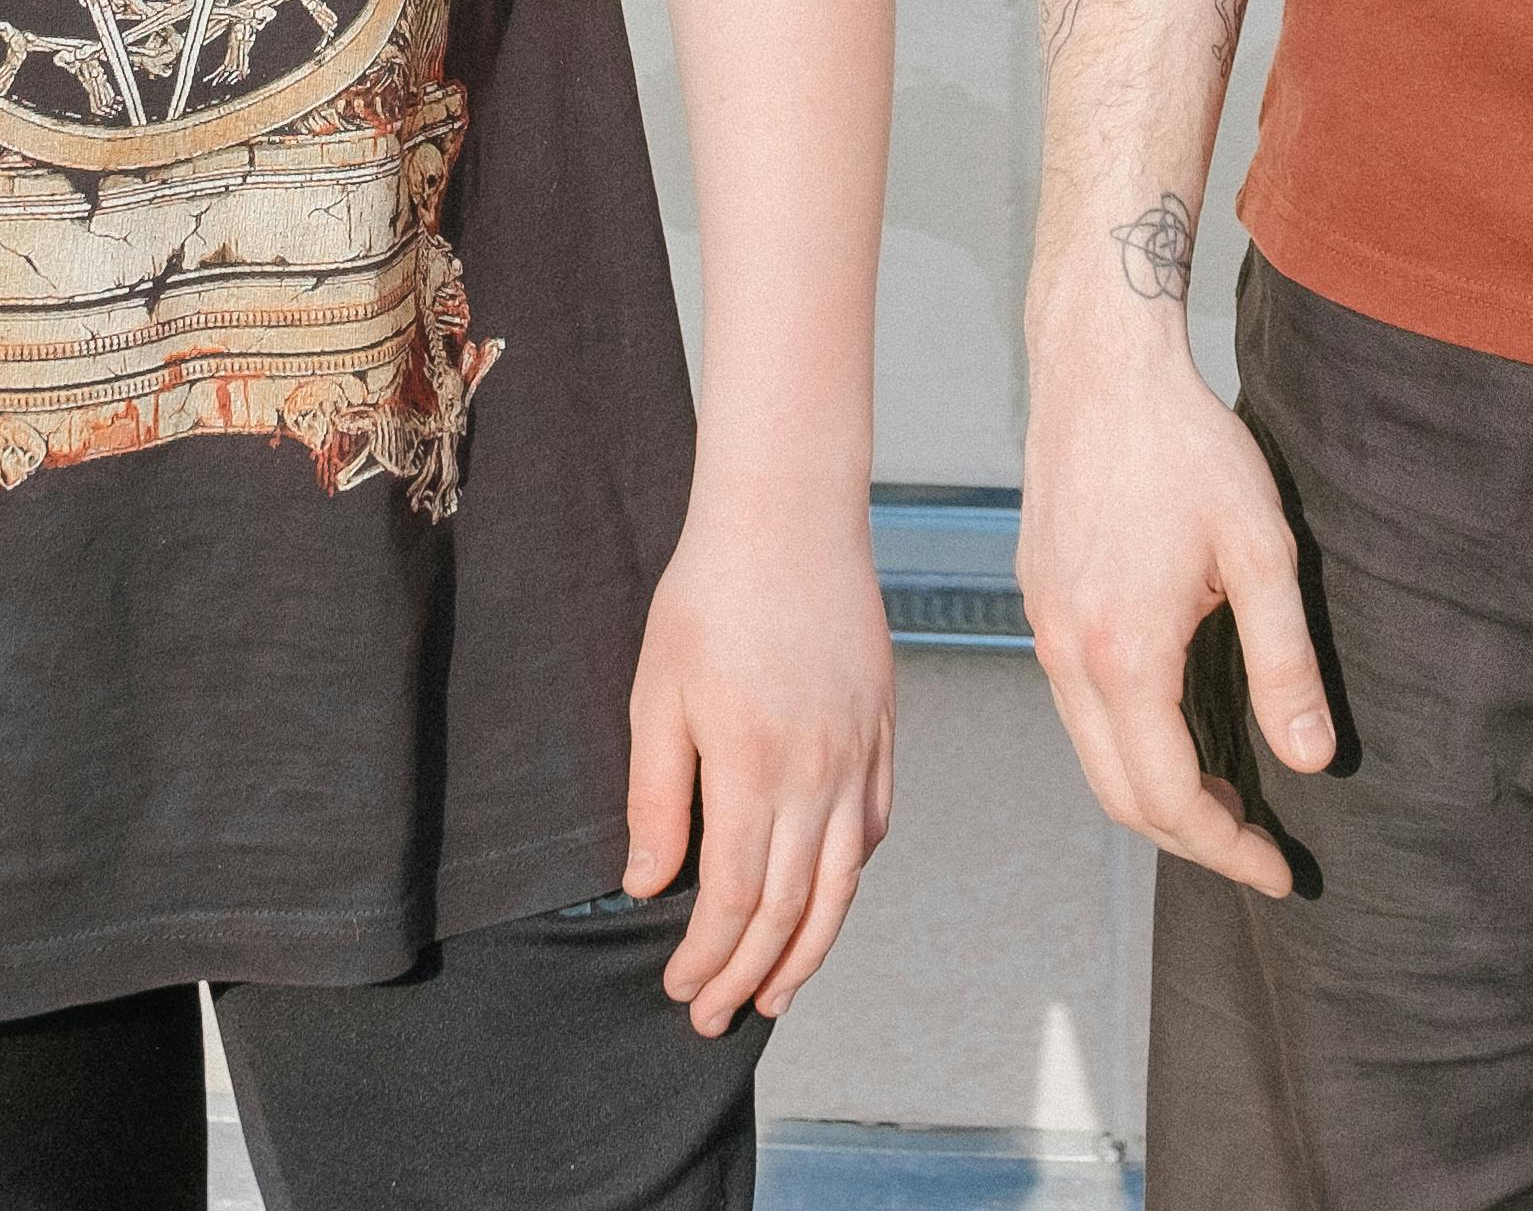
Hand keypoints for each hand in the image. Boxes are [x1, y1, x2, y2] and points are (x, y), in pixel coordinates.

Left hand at [624, 475, 897, 1033]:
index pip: (736, 898)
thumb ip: (656, 796)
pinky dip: (847, 878)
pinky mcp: (880, 732)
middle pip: (791, 908)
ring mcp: (858, 755)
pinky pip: (872, 827)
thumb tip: (651, 885)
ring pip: (842, 883)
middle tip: (715, 1016)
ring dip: (809, 949)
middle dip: (751, 973)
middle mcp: (818, 776)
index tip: (679, 988)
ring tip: (776, 992)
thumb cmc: (709, 596)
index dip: (708, 955)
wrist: (789, 516)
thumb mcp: (656, 693)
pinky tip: (823, 899)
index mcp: (754, 769)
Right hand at [1018, 326, 1326, 899]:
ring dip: (1157, 792)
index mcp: (1123, 654)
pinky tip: (1177, 724)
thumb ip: (1285, 664)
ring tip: (1227, 795)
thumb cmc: (1187, 446)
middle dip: (1191, 838)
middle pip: (1121, 795)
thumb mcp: (1262, 551)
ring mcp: (1045, 629)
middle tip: (1260, 847)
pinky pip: (1078, 707)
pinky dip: (1127, 743)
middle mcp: (1068, 655)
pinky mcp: (1040, 602)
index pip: (1168, 798)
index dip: (1227, 848)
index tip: (1282, 869)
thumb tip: (1309, 760)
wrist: (1102, 366)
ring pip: (1094, 755)